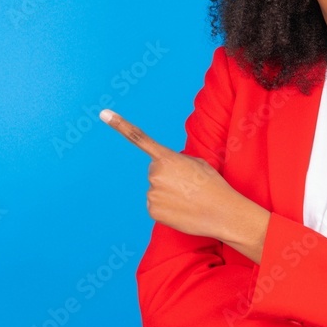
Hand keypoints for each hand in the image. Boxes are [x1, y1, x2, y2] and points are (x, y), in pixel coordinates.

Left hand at [98, 108, 234, 238]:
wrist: (222, 213)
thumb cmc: (213, 186)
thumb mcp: (198, 163)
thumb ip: (177, 161)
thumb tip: (165, 171)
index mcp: (167, 158)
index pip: (139, 138)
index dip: (120, 125)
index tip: (103, 114)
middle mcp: (155, 174)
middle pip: (155, 171)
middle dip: (168, 176)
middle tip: (189, 185)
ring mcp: (152, 193)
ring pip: (156, 189)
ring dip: (169, 192)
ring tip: (188, 198)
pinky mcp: (152, 210)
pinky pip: (156, 204)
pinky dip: (167, 206)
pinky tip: (182, 209)